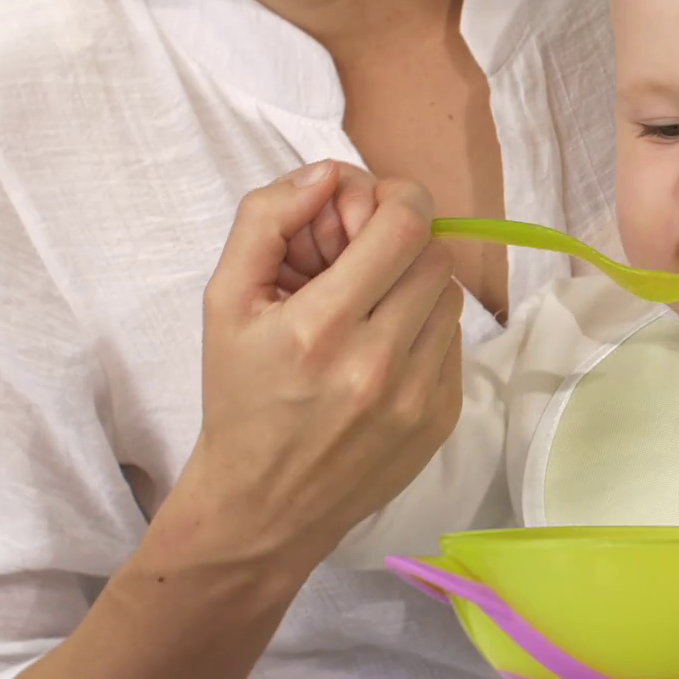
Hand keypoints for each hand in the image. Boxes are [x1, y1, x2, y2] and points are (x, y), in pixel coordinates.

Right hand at [169, 159, 465, 571]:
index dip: (395, 200)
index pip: (404, 225)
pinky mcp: (442, 420)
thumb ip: (265, 221)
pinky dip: (424, 333)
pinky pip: (455, 343)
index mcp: (321, 326)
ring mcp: (418, 396)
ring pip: (450, 297)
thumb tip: (325, 173)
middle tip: (362, 263)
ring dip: (414, 289)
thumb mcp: (223, 301)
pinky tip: (382, 352)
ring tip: (368, 312)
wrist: (262, 505)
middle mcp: (378, 362)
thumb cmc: (239, 395)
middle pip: (434, 256)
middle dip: (400, 245)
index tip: (370, 211)